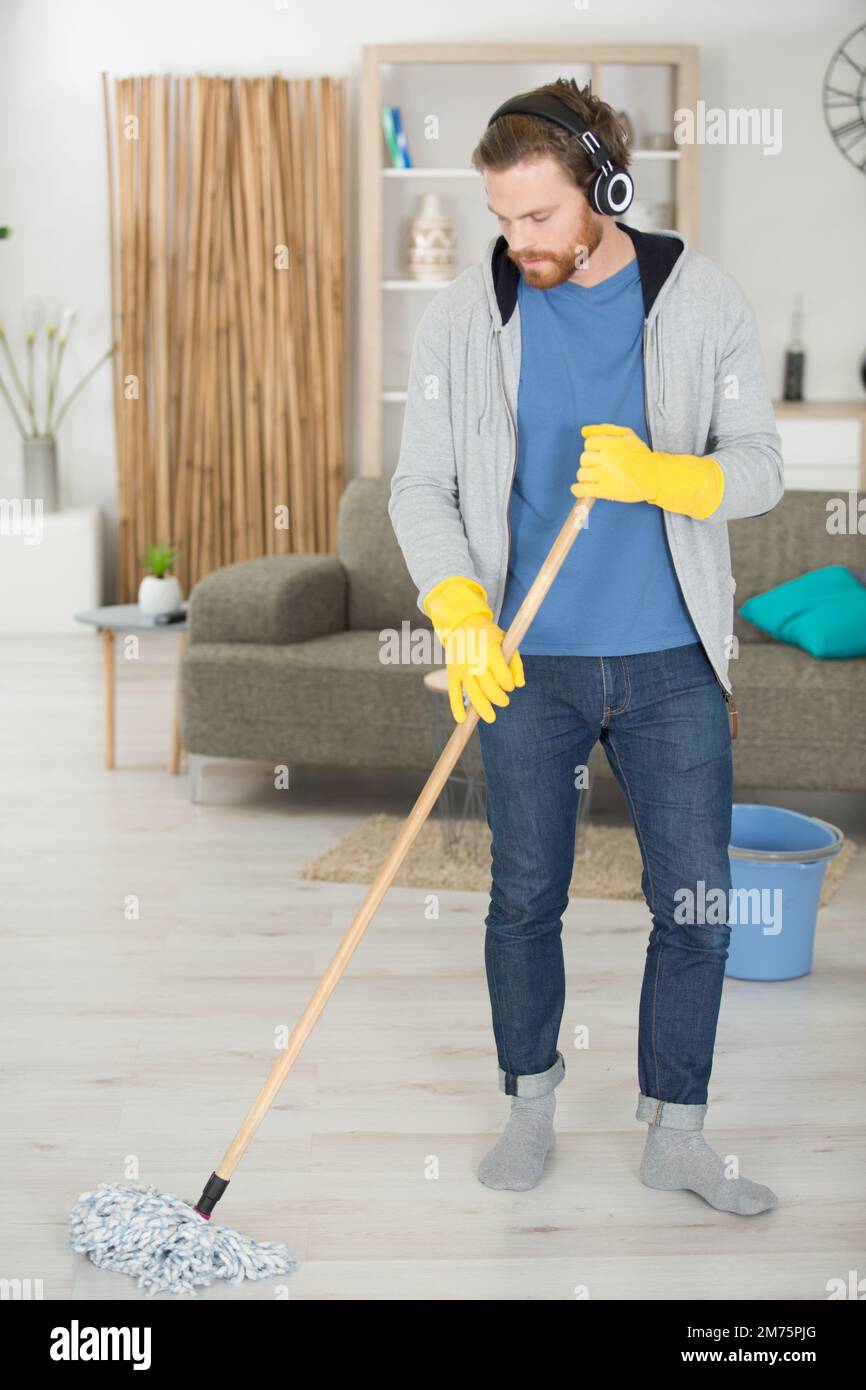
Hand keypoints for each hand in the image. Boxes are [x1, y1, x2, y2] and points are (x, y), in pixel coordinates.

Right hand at [423, 576, 524, 723]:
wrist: (462, 624)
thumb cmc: (488, 635)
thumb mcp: (506, 642)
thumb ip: (515, 662)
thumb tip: (519, 685)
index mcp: (490, 651)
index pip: (503, 676)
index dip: (509, 685)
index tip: (510, 686)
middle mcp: (475, 660)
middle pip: (489, 688)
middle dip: (500, 699)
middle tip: (504, 702)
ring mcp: (462, 667)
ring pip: (473, 694)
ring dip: (483, 709)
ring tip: (491, 717)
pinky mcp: (452, 672)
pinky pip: (454, 692)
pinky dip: (456, 707)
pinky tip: (462, 719)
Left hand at [570, 424, 658, 504]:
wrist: (653, 477)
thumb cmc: (641, 455)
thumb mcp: (627, 434)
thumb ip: (605, 429)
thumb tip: (584, 431)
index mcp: (609, 444)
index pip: (588, 443)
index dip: (594, 448)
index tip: (602, 454)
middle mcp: (603, 459)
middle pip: (583, 458)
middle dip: (591, 461)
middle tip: (602, 465)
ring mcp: (602, 476)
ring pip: (581, 473)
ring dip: (586, 475)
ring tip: (596, 476)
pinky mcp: (603, 491)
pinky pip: (582, 490)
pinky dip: (578, 489)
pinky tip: (581, 488)